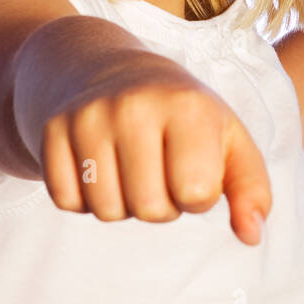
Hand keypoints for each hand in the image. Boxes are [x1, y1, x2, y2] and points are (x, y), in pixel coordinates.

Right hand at [37, 53, 272, 244]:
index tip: (193, 167)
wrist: (107, 69)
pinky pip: (65, 201)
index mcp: (186, 106)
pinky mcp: (52, 130)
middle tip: (158, 169)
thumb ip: (251, 188)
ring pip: (105, 211)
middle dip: (159, 204)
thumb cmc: (180, 114)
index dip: (198, 195)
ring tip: (128, 166)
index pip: (195, 195)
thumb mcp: (227, 138)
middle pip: (149, 210)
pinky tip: (97, 164)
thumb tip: (250, 235)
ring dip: (121, 204)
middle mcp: (134, 106)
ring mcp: (88, 116)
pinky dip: (84, 197)